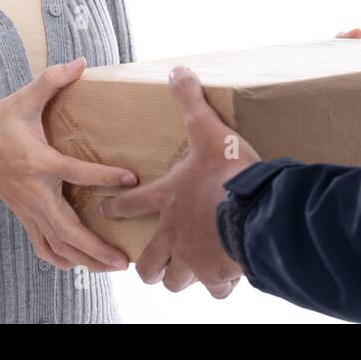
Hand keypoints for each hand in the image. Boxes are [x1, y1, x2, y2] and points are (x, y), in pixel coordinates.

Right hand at [0, 57, 135, 271]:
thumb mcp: (23, 98)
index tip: (130, 180)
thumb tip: (80, 62)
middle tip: (123, 259)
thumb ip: (51, 80)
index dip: (102, 177)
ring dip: (83, 259)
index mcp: (37, 161)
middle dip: (95, 246)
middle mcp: (34, 191)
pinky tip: (79, 265)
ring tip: (111, 267)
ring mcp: (28, 208)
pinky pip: (42, 245)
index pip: (74, 172)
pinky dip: (60, 259)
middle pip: (67, 227)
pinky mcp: (24, 215)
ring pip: (56, 243)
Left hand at [99, 65, 261, 296]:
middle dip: (147, 265)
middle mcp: (173, 234)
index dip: (114, 207)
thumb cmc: (227, 170)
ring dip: (178, 277)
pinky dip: (219, 284)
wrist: (254, 207)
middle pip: (147, 263)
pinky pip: (215, 288)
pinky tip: (227, 276)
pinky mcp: (217, 274)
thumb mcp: (208, 129)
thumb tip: (178, 71)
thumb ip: (190, 101)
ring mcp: (193, 259)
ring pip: (174, 281)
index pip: (128, 205)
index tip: (106, 210)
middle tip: (153, 260)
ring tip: (188, 271)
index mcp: (166, 198)